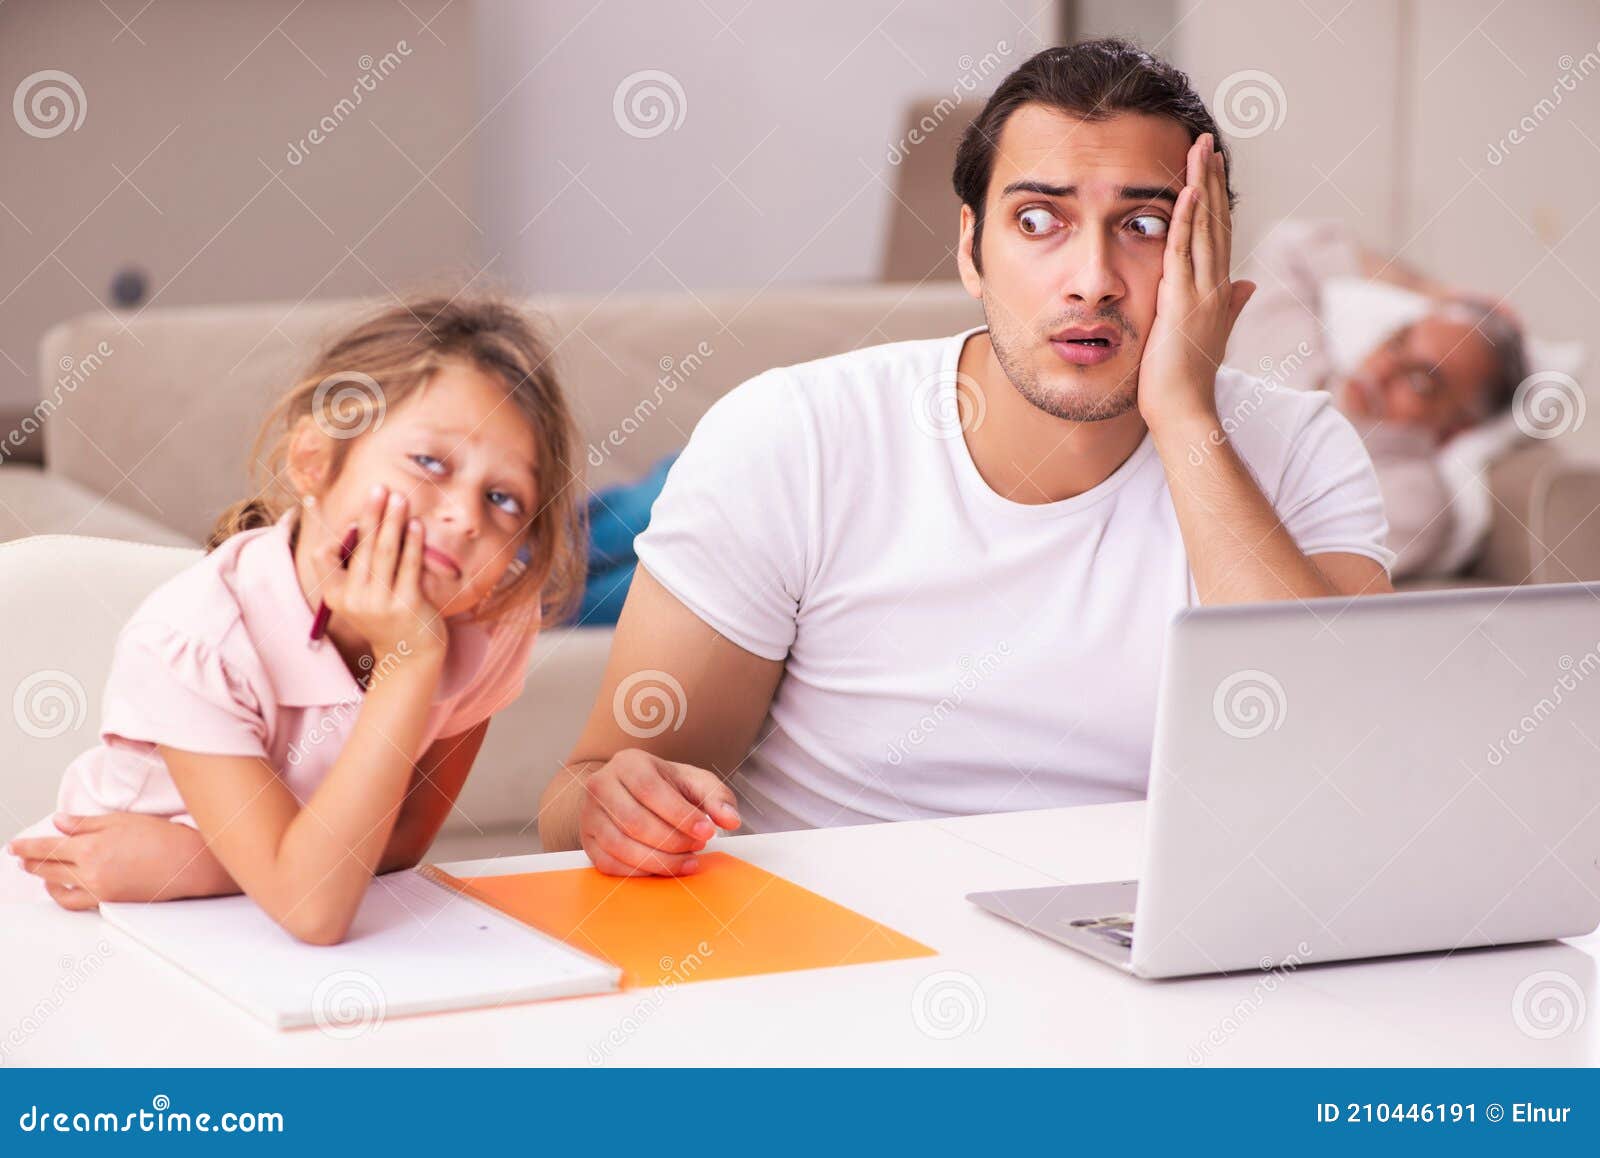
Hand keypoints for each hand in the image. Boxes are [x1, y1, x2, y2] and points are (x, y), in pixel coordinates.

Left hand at [7, 812, 235, 909]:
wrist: (189, 863)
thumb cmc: (163, 838)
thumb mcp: (122, 820)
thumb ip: (86, 823)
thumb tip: (60, 822)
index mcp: (92, 848)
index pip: (48, 847)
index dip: (27, 846)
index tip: (15, 846)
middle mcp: (91, 873)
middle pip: (48, 869)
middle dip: (30, 862)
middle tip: (20, 856)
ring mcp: (99, 891)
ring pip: (57, 887)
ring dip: (42, 879)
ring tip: (36, 871)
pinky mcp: (108, 902)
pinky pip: (74, 902)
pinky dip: (61, 895)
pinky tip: (59, 887)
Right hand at [318, 486, 444, 661]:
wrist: (409, 656)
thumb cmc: (384, 618)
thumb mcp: (359, 597)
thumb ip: (353, 568)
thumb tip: (352, 525)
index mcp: (335, 596)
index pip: (323, 557)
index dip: (329, 532)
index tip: (332, 507)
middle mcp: (353, 600)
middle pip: (359, 548)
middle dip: (370, 514)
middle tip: (378, 488)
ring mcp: (380, 603)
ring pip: (384, 552)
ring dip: (392, 521)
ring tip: (399, 497)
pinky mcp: (406, 604)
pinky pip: (409, 565)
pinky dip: (412, 542)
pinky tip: (416, 524)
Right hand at [579, 749, 740, 875]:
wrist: (628, 792)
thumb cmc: (665, 787)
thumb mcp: (693, 782)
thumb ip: (716, 797)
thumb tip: (731, 819)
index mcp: (628, 763)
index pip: (650, 790)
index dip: (680, 815)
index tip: (708, 832)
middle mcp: (601, 785)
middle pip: (635, 822)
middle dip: (672, 842)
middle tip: (698, 847)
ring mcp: (589, 815)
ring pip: (620, 846)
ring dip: (659, 861)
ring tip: (687, 861)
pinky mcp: (587, 841)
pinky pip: (610, 865)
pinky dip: (640, 872)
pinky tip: (665, 868)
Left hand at [1137, 132, 1256, 431]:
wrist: (1184, 411)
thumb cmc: (1188, 380)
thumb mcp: (1210, 334)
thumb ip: (1231, 307)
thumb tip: (1250, 285)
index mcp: (1218, 291)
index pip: (1219, 234)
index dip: (1217, 198)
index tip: (1212, 166)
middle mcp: (1216, 286)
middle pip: (1216, 221)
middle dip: (1211, 179)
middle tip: (1207, 140)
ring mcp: (1203, 293)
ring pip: (1203, 229)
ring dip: (1201, 186)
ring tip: (1199, 149)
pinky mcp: (1183, 303)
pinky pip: (1184, 253)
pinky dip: (1185, 221)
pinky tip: (1187, 193)